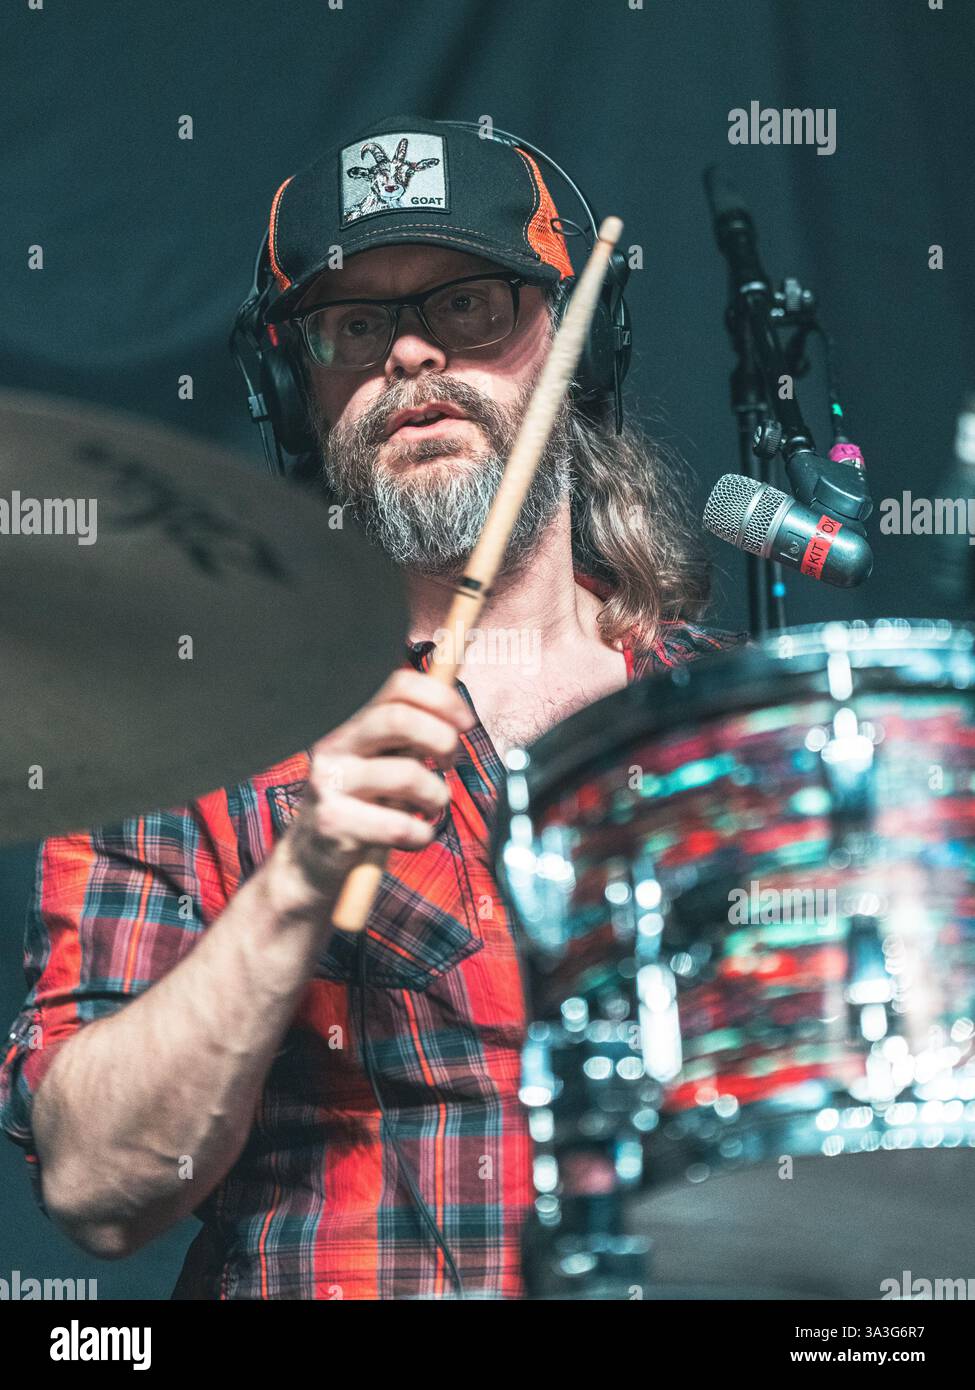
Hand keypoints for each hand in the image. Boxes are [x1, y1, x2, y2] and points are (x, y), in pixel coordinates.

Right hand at [264, 668, 475, 918]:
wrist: (316, 853)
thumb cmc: (366, 797)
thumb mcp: (385, 754)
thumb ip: (413, 727)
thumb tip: (457, 698)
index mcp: (349, 717)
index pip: (397, 685)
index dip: (441, 698)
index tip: (466, 722)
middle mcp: (333, 742)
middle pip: (400, 719)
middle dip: (443, 740)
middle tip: (449, 763)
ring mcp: (329, 780)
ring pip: (408, 775)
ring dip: (437, 795)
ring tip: (432, 805)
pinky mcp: (332, 821)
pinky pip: (398, 825)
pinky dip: (422, 833)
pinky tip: (416, 835)